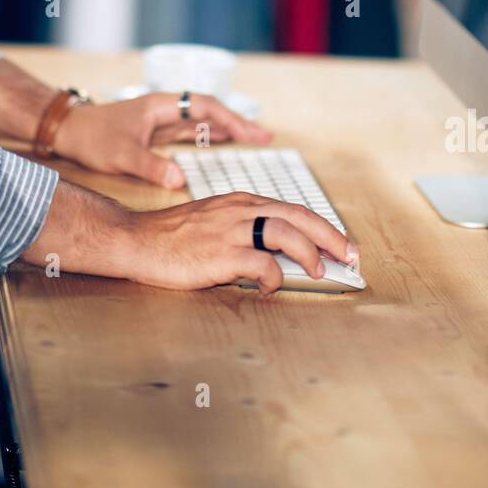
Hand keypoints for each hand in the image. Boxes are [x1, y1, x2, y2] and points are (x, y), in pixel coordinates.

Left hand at [54, 92, 272, 188]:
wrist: (70, 131)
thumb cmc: (93, 137)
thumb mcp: (121, 155)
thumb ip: (151, 167)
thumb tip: (179, 180)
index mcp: (161, 105)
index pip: (204, 107)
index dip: (230, 120)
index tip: (251, 134)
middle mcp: (166, 108)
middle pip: (210, 111)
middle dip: (238, 122)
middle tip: (266, 137)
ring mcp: (163, 118)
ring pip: (203, 119)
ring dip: (228, 127)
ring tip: (256, 138)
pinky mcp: (158, 129)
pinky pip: (192, 128)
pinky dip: (211, 134)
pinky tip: (223, 141)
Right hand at [122, 191, 359, 293]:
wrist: (138, 240)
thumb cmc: (174, 236)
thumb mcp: (215, 220)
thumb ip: (245, 228)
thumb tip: (279, 251)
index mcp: (241, 201)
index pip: (293, 209)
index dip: (322, 227)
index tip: (341, 244)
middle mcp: (240, 210)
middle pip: (298, 216)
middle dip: (330, 237)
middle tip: (349, 255)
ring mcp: (230, 231)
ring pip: (285, 233)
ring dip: (309, 254)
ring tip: (318, 271)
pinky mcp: (220, 254)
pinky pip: (260, 264)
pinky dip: (273, 277)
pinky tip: (269, 287)